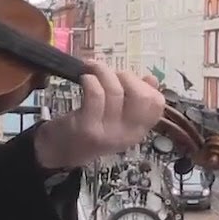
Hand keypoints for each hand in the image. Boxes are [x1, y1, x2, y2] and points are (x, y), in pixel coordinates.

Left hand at [34, 61, 164, 169]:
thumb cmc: (91, 127)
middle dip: (126, 76)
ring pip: (115, 91)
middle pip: (142, 97)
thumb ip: (135, 99)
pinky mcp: (88, 127)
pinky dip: (90, 80)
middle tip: (110, 74)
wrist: (61, 150)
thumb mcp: (117, 117)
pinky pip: (95, 94)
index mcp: (138, 130)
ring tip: (93, 69)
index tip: (126, 79)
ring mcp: (108, 132)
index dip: (144, 85)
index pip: (157, 103)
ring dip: (103, 73)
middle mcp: (128, 133)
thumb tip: (152, 80)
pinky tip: (84, 78)